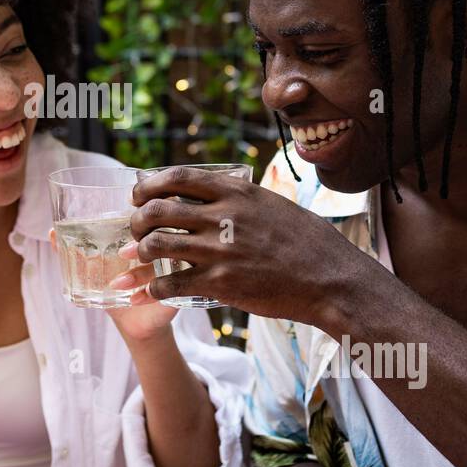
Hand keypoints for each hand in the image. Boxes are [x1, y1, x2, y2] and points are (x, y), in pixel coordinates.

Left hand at [49, 228, 178, 343]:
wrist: (135, 322)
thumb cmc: (116, 288)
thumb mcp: (95, 270)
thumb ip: (73, 250)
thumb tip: (51, 231)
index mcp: (146, 234)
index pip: (148, 214)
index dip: (136, 217)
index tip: (115, 230)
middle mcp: (165, 246)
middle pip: (161, 232)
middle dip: (141, 241)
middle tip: (120, 254)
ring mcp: (175, 267)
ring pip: (165, 260)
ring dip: (140, 272)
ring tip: (116, 285)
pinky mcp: (180, 288)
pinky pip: (170, 285)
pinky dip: (148, 293)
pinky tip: (132, 300)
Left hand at [127, 165, 374, 324]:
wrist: (330, 278)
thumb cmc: (306, 241)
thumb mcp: (271, 203)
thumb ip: (238, 198)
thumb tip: (210, 193)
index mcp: (236, 192)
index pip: (176, 177)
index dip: (149, 185)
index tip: (139, 195)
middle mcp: (222, 217)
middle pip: (156, 209)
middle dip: (137, 219)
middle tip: (137, 229)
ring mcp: (219, 251)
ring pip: (156, 245)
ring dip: (142, 252)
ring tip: (143, 257)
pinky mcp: (220, 284)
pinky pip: (170, 284)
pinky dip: (155, 288)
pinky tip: (156, 289)